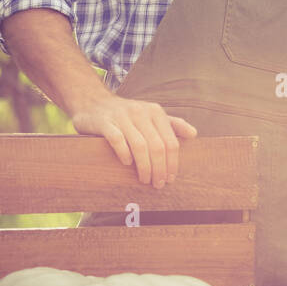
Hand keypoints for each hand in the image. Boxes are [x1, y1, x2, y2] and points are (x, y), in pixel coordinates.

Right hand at [69, 94, 197, 188]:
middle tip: (158, 184)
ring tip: (145, 180)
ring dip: (144, 167)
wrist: (93, 101)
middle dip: (160, 168)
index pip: (170, 142)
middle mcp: (140, 112)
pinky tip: (127, 164)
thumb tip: (194, 134)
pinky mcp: (105, 122)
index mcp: (155, 112)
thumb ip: (172, 124)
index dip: (172, 163)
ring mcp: (122, 117)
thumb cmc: (127, 114)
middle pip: (157, 146)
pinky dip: (124, 153)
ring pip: (139, 145)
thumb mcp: (151, 115)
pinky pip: (117, 139)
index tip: (170, 179)